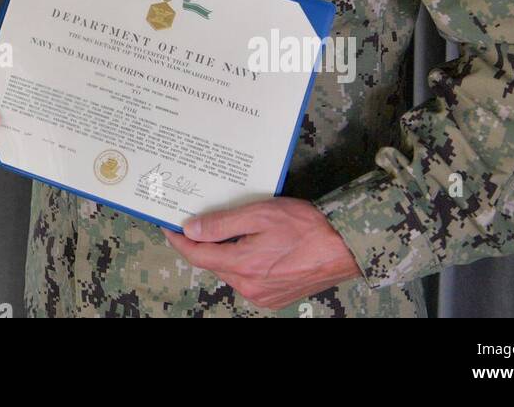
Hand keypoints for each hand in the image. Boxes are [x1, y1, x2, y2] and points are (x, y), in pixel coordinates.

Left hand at [162, 198, 361, 310]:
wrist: (344, 247)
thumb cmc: (305, 226)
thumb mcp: (259, 214)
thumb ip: (222, 224)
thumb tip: (191, 230)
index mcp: (242, 266)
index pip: (198, 256)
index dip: (179, 241)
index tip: (168, 228)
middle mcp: (249, 287)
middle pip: (214, 264)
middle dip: (205, 244)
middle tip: (201, 220)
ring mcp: (264, 296)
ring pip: (231, 272)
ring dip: (226, 253)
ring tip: (233, 230)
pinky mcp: (276, 297)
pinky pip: (248, 279)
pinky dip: (243, 263)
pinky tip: (254, 245)